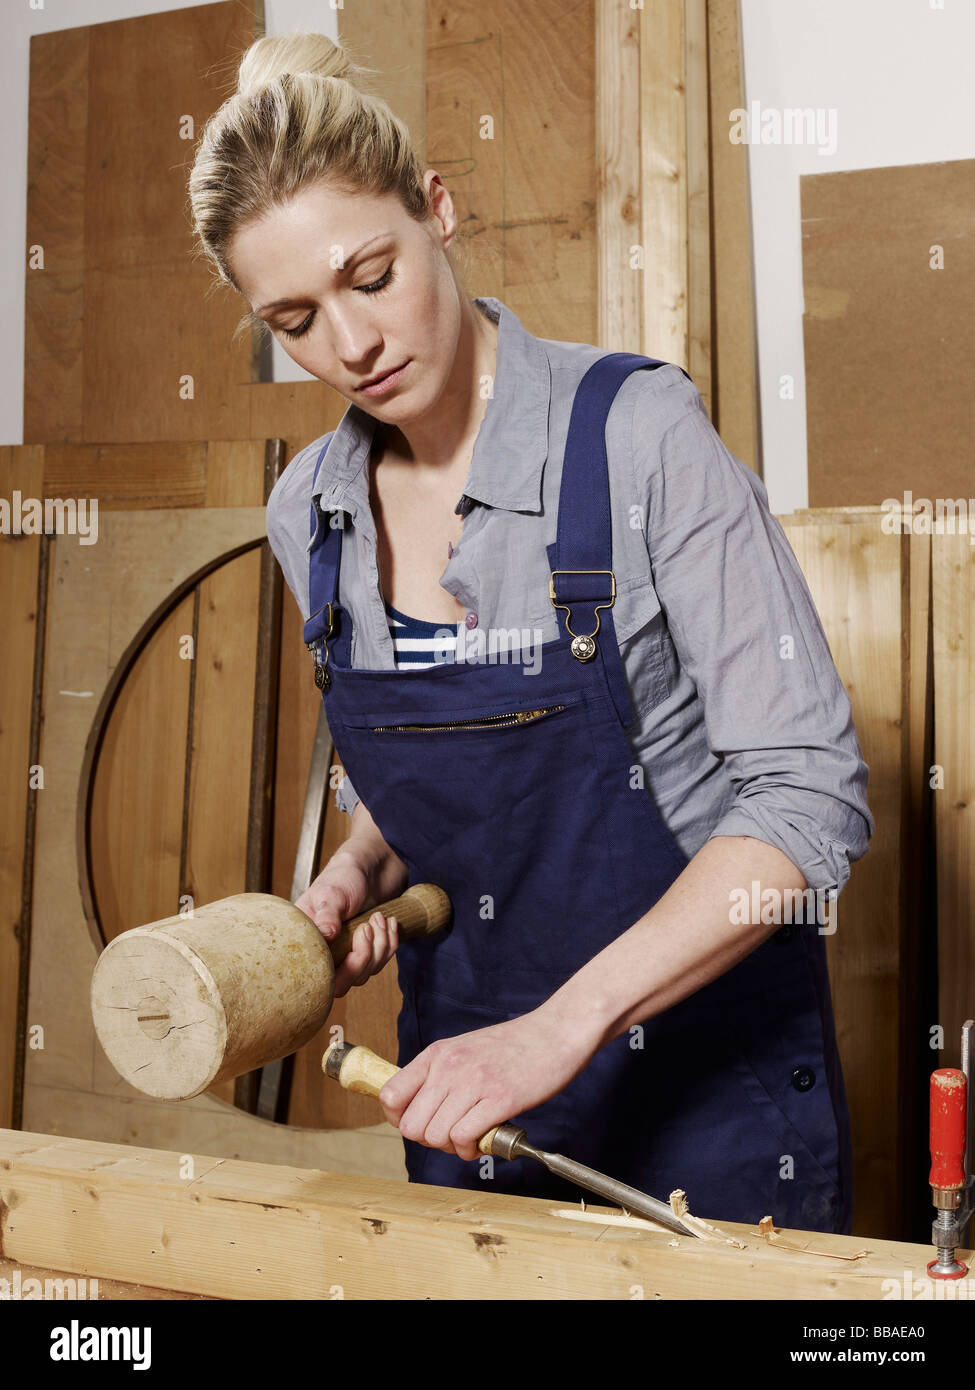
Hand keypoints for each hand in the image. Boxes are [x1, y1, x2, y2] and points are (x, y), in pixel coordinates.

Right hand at [294, 851, 399, 997]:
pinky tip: (390, 923)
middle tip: (366, 929)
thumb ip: (327, 914)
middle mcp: (324, 952)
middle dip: (361, 959)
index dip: (333, 969)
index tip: (353, 938)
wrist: (371, 867)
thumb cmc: (344, 875)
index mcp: (306, 940)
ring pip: (364, 974)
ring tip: (378, 918)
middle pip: (341, 984)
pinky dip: (390, 944)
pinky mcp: (367, 952)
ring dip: (378, 947)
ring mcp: (346, 955)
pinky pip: (381, 962)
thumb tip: (325, 935)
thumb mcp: (332, 892)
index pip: (312, 975)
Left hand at [376, 1007, 595, 1160]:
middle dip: (430, 1140)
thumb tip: (421, 1110)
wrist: (555, 1032)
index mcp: (437, 1054)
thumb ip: (440, 1074)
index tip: (422, 1124)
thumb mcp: (465, 1049)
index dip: (401, 1120)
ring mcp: (473, 1082)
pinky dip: (470, 1149)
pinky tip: (483, 1141)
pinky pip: (464, 1137)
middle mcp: (449, 1066)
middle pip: (412, 1126)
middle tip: (452, 1135)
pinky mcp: (500, 1099)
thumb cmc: (513, 1046)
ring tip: (471, 1138)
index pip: (391, 1095)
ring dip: (452, 1147)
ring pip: (436, 1136)